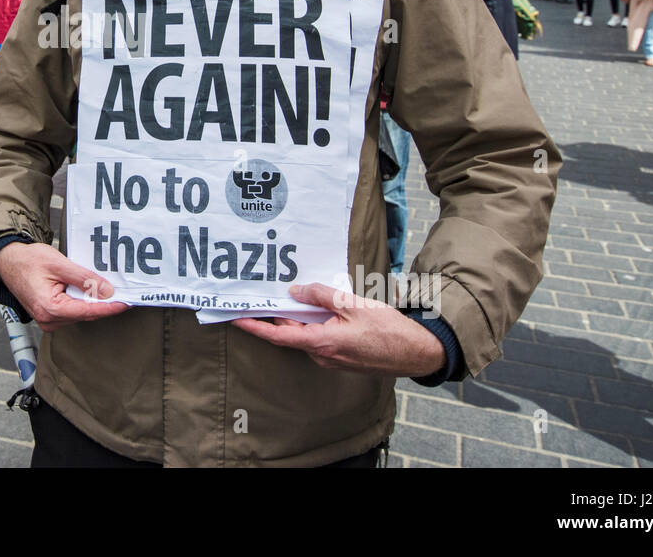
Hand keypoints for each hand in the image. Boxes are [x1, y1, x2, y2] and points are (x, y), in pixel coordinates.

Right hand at [0, 242, 128, 332]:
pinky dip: (82, 301)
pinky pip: (72, 311)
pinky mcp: (50, 317)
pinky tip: (88, 289)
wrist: (8, 261)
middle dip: (104, 303)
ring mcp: (48, 321)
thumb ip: (84, 278)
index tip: (127, 302)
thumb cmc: (28, 261)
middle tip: (122, 290)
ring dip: (92, 301)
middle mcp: (49, 320)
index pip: (88, 311)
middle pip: (86, 314)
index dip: (110, 307)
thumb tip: (107, 291)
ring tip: (103, 285)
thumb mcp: (59, 264)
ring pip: (81, 313)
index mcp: (50, 309)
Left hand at [232, 282, 444, 377]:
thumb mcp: (352, 304)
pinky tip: (320, 310)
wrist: (417, 353)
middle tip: (263, 297)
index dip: (254, 327)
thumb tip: (295, 292)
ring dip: (299, 319)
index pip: (278, 336)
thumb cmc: (388, 330)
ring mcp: (333, 360)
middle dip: (278, 316)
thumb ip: (321, 296)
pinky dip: (314, 325)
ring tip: (294, 297)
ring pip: (306, 336)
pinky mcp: (343, 359)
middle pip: (291, 334)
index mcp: (321, 342)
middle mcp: (322, 356)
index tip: (235, 319)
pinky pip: (320, 340)